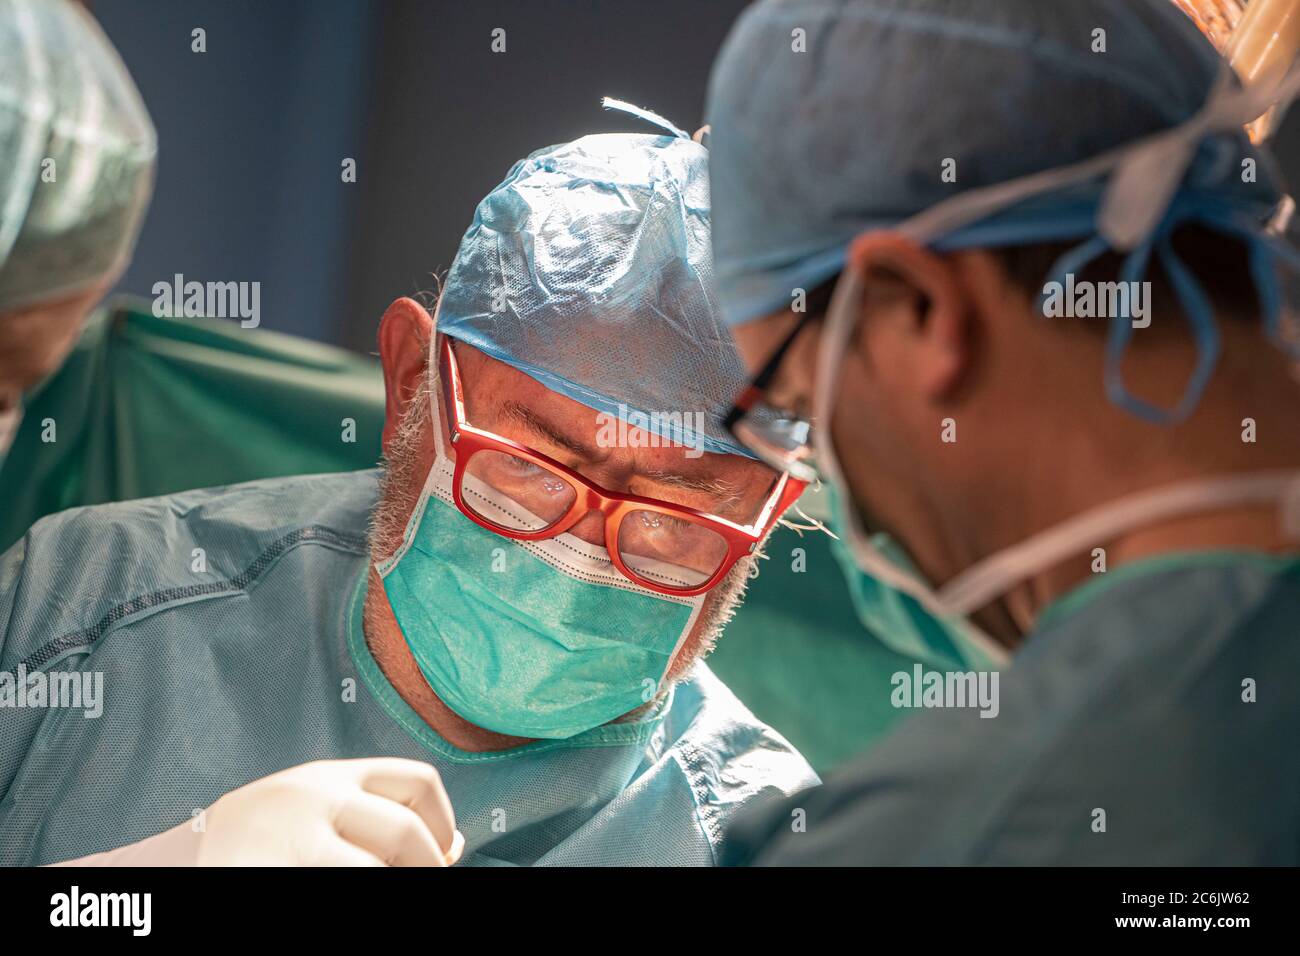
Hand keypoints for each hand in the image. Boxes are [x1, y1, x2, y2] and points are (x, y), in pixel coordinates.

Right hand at [195, 757, 462, 865]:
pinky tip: (330, 891)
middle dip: (426, 865)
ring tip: (367, 887)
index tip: (444, 856)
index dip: (444, 823)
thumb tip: (454, 848)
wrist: (170, 863)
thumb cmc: (262, 844)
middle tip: (420, 883)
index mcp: (330, 776)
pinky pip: (335, 881)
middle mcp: (312, 797)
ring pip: (372, 867)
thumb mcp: (316, 813)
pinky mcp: (263, 870)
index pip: (416, 781)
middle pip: (405, 831)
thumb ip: (375, 818)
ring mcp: (288, 837)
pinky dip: (348, 892)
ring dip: (388, 882)